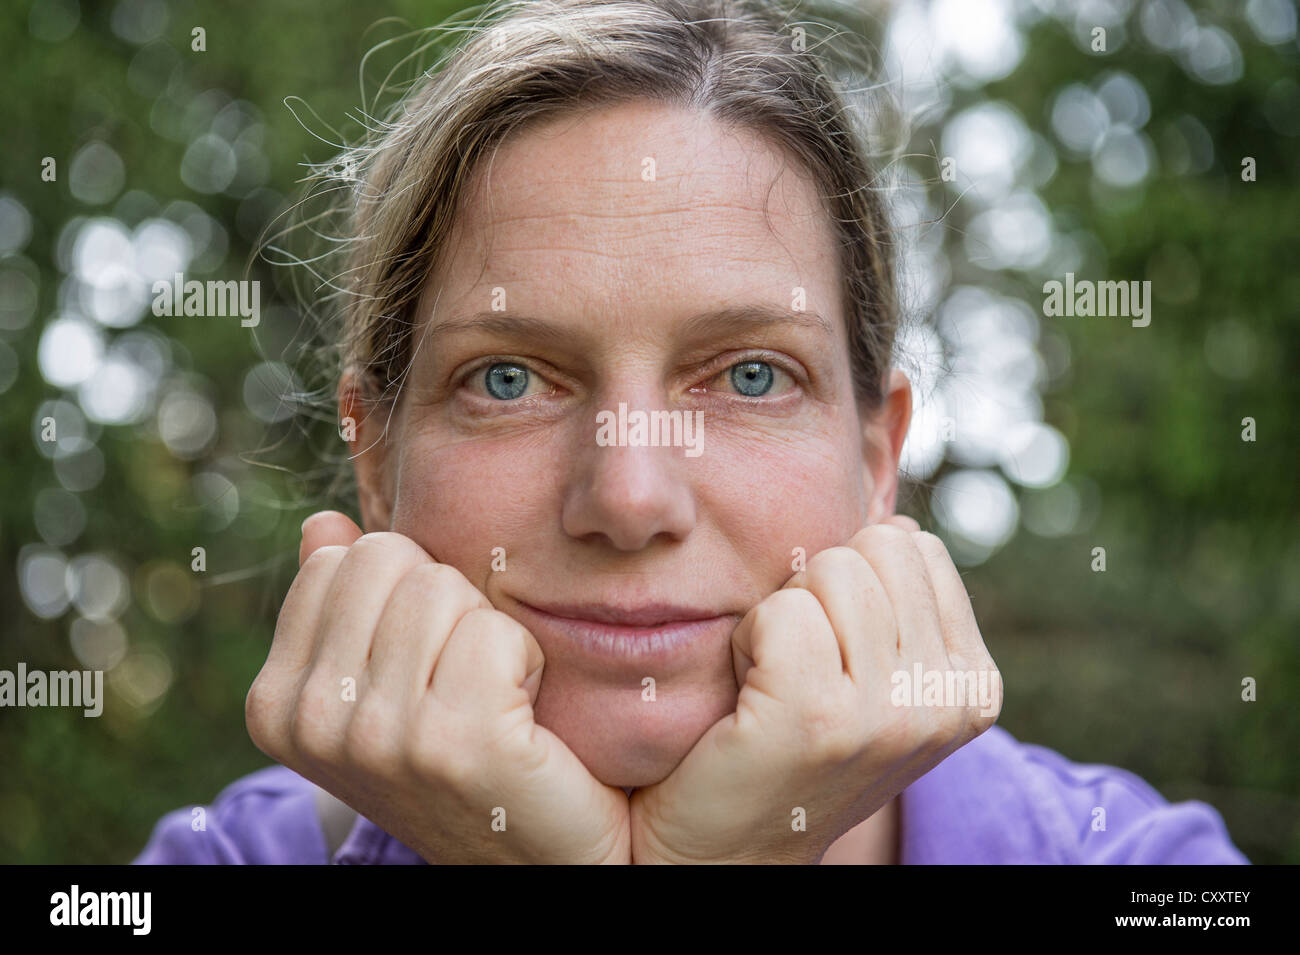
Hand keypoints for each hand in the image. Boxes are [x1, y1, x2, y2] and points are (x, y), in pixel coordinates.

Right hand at [245, 511, 631, 863]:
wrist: (536, 853)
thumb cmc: (464, 752)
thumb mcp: (384, 679)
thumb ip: (346, 601)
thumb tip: (322, 523)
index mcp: (276, 701)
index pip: (345, 557)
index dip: (404, 593)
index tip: (423, 666)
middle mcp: (311, 723)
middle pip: (389, 558)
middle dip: (444, 602)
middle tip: (463, 680)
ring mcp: (375, 739)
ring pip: (442, 587)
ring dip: (486, 633)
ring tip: (491, 701)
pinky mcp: (452, 746)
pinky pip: (495, 633)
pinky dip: (524, 660)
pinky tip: (521, 719)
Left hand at [628, 515, 1001, 863]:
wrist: (726, 847)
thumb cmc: (787, 740)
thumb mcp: (874, 673)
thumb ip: (899, 602)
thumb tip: (895, 523)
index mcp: (973, 684)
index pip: (914, 545)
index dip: (851, 583)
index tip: (833, 656)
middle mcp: (949, 701)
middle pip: (874, 546)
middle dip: (818, 591)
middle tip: (796, 667)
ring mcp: (892, 715)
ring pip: (828, 569)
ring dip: (781, 616)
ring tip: (774, 684)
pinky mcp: (822, 720)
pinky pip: (781, 612)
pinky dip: (748, 640)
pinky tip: (748, 698)